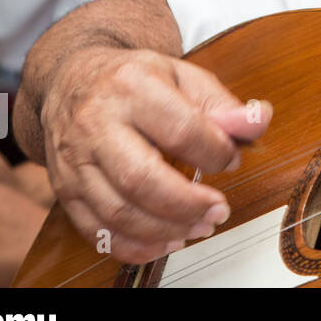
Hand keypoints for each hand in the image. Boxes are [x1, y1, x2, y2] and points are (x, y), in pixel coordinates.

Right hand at [37, 45, 270, 263]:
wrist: (71, 80)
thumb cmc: (133, 80)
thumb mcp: (181, 75)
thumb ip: (221, 103)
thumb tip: (257, 121)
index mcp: (131, 87)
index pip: (180, 130)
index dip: (215, 153)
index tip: (230, 160)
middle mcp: (96, 124)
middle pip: (141, 178)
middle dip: (188, 204)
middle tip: (219, 210)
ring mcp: (75, 160)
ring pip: (118, 211)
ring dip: (165, 229)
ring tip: (199, 227)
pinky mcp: (63, 189)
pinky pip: (95, 230)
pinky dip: (134, 246)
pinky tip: (165, 241)